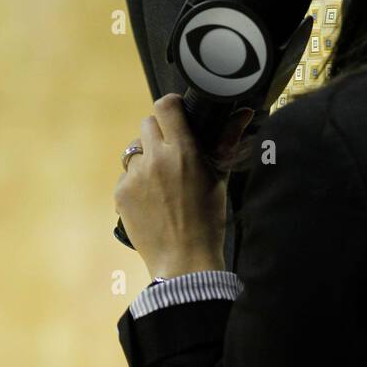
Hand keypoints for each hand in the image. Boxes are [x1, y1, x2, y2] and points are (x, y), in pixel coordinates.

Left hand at [114, 94, 251, 280]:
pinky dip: (136, 183)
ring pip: (134, 151)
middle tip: (170, 153)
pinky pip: (126, 176)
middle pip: (146, 124)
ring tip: (160, 182)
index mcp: (182, 150)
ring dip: (145, 159)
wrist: (184, 259)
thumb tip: (245, 112)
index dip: (170, 106)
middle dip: (157, 134)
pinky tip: (151, 200)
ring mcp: (134, 176)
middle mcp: (155, 158)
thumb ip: (227, 140)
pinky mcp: (120, 193)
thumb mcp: (219, 177)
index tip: (176, 114)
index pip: (165, 106)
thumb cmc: (208, 218)